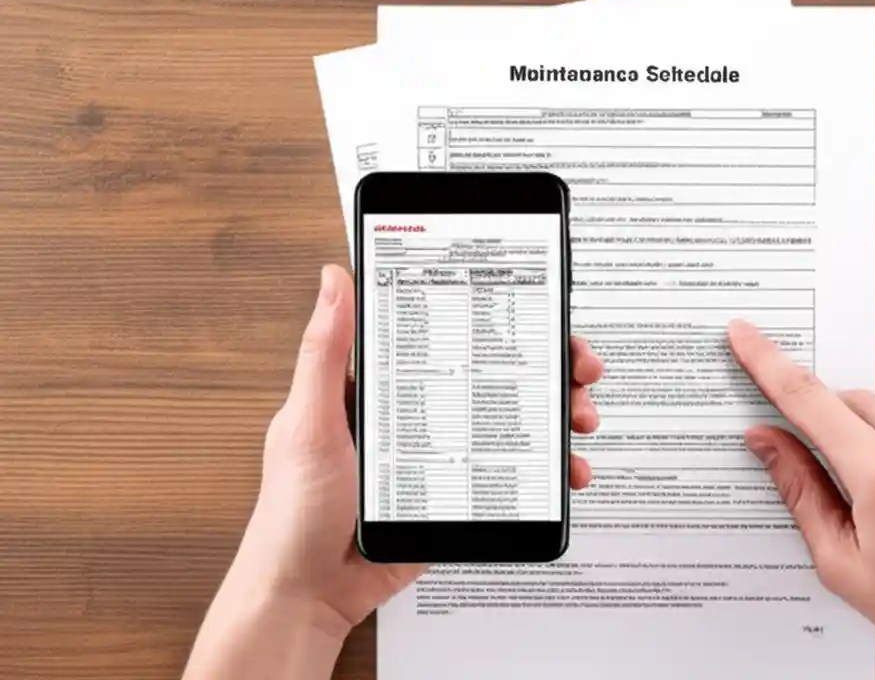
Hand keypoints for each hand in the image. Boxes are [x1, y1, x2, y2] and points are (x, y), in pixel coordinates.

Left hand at [189, 265, 602, 676]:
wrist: (308, 595)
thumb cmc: (293, 512)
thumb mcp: (308, 424)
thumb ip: (324, 354)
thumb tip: (334, 280)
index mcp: (379, 387)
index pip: (450, 335)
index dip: (498, 322)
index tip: (538, 316)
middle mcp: (416, 414)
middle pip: (494, 375)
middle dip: (547, 368)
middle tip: (579, 371)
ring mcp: (441, 456)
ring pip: (513, 422)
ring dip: (556, 415)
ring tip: (580, 420)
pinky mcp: (457, 497)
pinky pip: (511, 475)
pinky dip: (547, 471)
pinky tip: (566, 471)